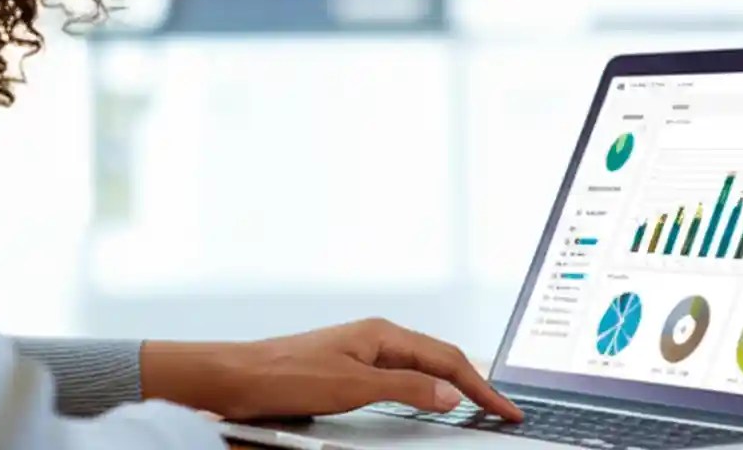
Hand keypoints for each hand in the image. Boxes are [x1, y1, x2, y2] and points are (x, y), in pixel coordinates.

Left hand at [140, 318, 522, 421]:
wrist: (238, 377)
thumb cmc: (284, 375)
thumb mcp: (353, 387)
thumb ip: (406, 388)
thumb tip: (449, 392)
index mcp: (383, 334)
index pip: (448, 359)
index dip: (481, 386)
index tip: (505, 408)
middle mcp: (376, 337)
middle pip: (439, 358)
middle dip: (475, 382)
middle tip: (501, 409)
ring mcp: (362, 351)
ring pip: (421, 367)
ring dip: (451, 385)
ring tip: (477, 404)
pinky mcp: (349, 368)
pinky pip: (401, 376)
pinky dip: (425, 389)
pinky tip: (428, 400)